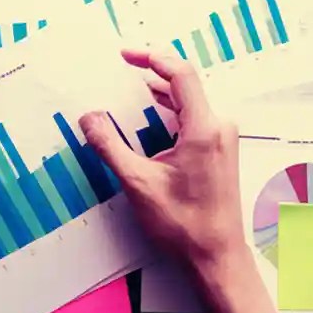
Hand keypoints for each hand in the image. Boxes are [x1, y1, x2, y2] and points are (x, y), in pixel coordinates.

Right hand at [79, 50, 244, 276]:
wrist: (217, 258)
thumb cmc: (183, 224)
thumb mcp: (138, 182)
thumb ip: (110, 145)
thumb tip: (89, 117)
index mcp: (204, 129)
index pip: (180, 74)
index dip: (151, 58)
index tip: (125, 55)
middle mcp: (219, 128)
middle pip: (185, 85)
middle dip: (151, 75)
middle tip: (122, 69)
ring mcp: (223, 140)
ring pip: (189, 103)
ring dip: (160, 95)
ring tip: (129, 93)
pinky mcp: (219, 152)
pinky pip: (194, 119)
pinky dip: (170, 113)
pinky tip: (149, 120)